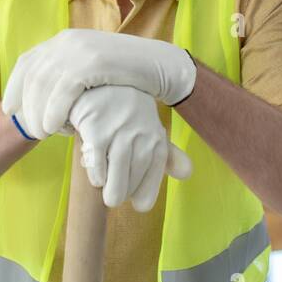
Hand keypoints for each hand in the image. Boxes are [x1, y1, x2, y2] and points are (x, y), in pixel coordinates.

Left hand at [1, 29, 196, 139]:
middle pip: (32, 75)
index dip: (14, 87)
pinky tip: (55, 128)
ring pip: (44, 84)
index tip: (10, 110)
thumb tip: (43, 95)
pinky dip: (55, 111)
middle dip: (26, 105)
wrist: (158, 63)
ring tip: (42, 134)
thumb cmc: (123, 73)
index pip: (27, 62)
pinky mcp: (93, 62)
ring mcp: (80, 49)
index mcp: (64, 40)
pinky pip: (64, 90)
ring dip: (38, 112)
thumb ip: (67, 75)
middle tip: (29, 130)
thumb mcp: (89, 68)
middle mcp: (67, 41)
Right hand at [68, 85, 192, 210]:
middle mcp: (143, 138)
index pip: (149, 188)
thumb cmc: (126, 113)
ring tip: (104, 185)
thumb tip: (187, 173)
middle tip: (114, 193)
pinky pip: (96, 169)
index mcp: (157, 142)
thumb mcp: (150, 130)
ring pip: (114, 182)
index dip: (140, 198)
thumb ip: (168, 155)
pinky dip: (94, 175)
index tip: (134, 200)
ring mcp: (119, 134)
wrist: (101, 82)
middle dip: (120, 194)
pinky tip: (94, 166)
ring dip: (107, 189)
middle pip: (130, 188)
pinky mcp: (97, 131)